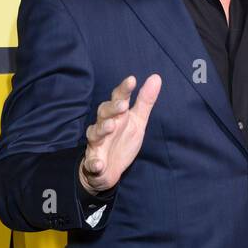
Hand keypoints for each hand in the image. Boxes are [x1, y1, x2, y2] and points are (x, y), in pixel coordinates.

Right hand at [79, 73, 161, 192]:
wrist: (107, 169)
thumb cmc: (122, 140)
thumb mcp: (137, 121)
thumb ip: (145, 101)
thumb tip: (156, 77)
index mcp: (116, 115)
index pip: (118, 98)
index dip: (124, 89)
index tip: (132, 80)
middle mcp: (104, 126)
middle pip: (104, 113)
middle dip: (112, 108)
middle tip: (123, 105)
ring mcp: (97, 144)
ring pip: (95, 133)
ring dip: (102, 130)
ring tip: (110, 126)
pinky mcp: (93, 163)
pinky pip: (92, 163)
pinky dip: (94, 163)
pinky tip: (98, 164)